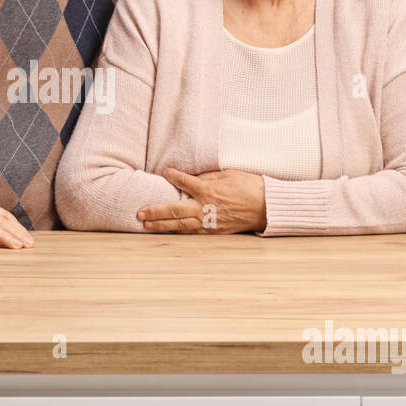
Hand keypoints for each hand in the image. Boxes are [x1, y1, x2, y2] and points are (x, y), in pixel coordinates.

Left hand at [136, 168, 265, 232]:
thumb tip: (191, 178)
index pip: (183, 182)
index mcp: (208, 190)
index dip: (172, 176)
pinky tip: (169, 231)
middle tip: (139, 213)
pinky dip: (179, 232)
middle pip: (174, 210)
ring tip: (147, 225)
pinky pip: (193, 233)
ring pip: (180, 225)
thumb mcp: (228, 174)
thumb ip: (207, 177)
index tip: (164, 172)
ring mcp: (209, 221)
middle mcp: (205, 207)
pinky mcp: (215, 231)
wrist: (266, 206)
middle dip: (154, 211)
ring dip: (162, 225)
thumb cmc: (250, 186)